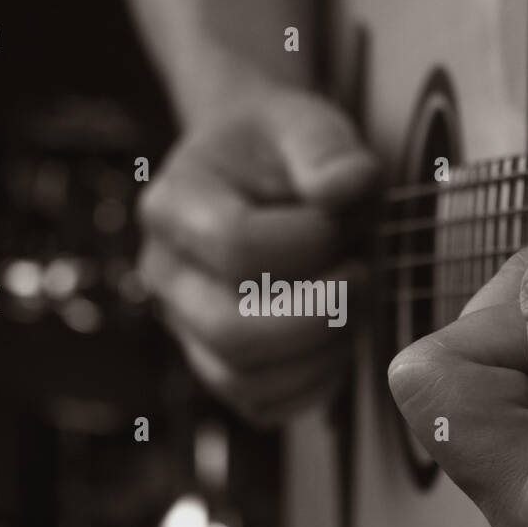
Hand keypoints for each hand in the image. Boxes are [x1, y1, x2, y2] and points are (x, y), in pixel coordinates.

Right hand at [138, 84, 375, 424]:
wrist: (252, 170)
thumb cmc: (277, 147)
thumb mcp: (303, 121)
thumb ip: (326, 147)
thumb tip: (345, 187)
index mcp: (171, 205)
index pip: (235, 246)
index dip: (309, 242)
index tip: (345, 220)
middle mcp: (164, 275)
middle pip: (231, 331)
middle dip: (318, 312)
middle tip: (362, 275)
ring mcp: (185, 327)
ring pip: (242, 379)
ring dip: (320, 352)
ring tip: (354, 305)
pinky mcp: (216, 364)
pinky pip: (260, 405)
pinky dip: (314, 385)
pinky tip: (339, 340)